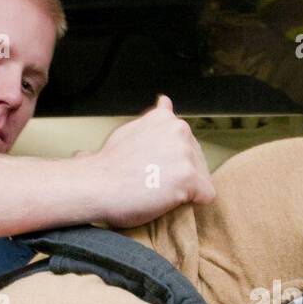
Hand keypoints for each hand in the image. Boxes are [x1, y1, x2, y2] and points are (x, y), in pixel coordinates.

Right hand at [79, 95, 213, 226]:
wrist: (96, 185)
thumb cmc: (109, 165)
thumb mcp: (131, 128)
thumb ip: (154, 120)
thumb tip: (166, 101)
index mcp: (166, 117)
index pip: (187, 143)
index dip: (172, 161)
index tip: (153, 168)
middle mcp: (179, 129)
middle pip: (198, 160)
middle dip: (181, 174)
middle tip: (151, 181)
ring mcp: (185, 153)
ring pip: (202, 178)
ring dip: (185, 188)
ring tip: (156, 189)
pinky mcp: (189, 177)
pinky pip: (206, 194)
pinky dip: (192, 202)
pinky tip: (170, 199)